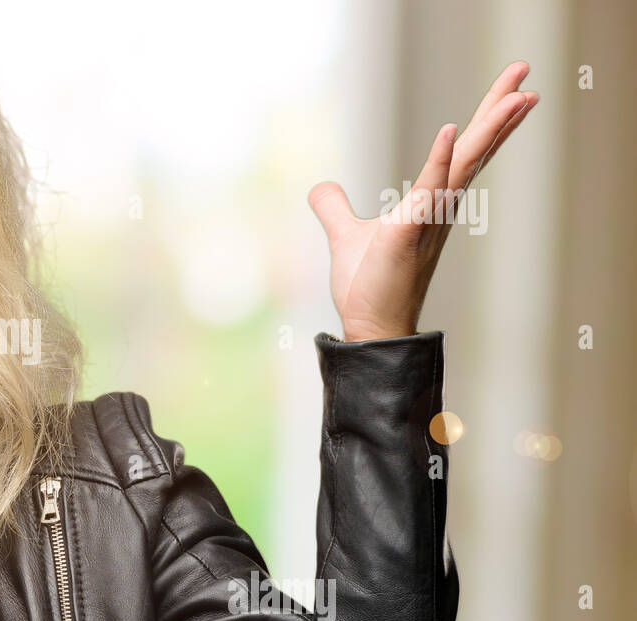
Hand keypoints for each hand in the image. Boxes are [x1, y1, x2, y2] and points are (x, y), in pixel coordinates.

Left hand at [308, 61, 538, 341]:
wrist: (370, 326)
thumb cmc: (367, 286)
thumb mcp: (344, 235)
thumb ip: (334, 208)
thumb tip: (320, 187)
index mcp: (432, 203)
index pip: (462, 151)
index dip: (486, 120)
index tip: (514, 88)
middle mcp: (440, 207)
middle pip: (475, 148)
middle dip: (500, 108)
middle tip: (525, 69)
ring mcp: (429, 219)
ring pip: (464, 163)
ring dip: (490, 128)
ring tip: (517, 94)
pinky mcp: (409, 232)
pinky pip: (429, 190)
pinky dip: (439, 160)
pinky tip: (450, 131)